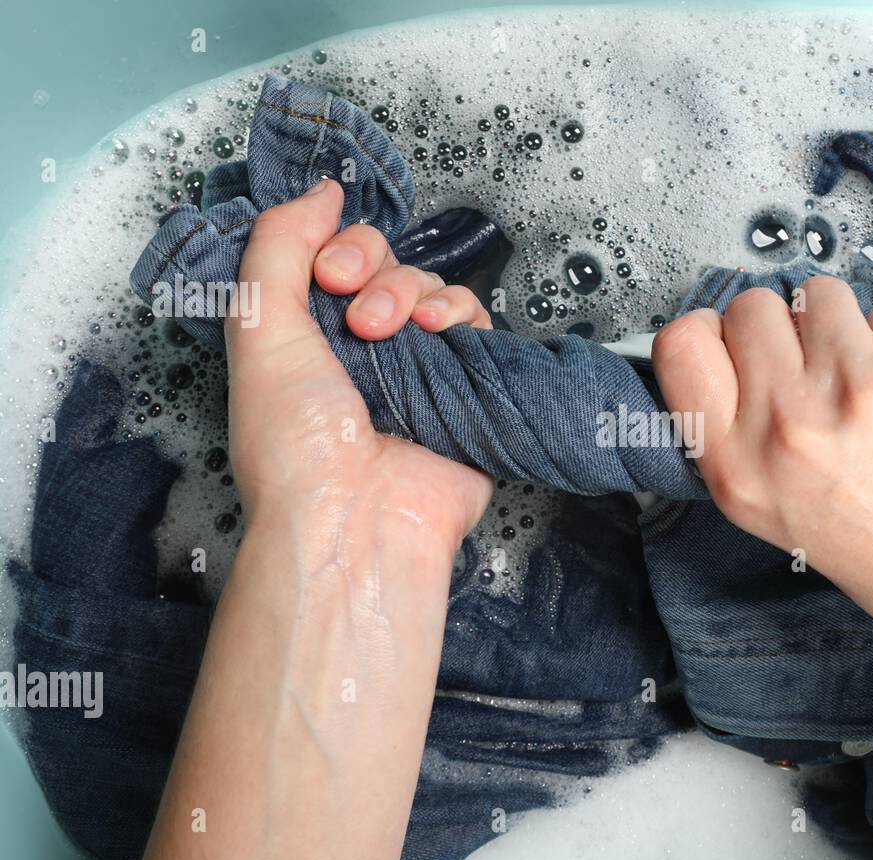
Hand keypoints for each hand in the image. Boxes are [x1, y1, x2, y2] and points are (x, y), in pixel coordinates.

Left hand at [230, 178, 491, 556]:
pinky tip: (435, 334)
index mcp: (308, 338)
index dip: (333, 248)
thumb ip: (276, 246)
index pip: (332, 257)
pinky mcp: (466, 388)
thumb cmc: (297, 444)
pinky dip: (457, 316)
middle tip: (357, 311)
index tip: (325, 274)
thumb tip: (321, 192)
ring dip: (410, 293)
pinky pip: (475, 325)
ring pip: (429, 288)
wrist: (357, 517)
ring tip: (393, 333)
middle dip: (371, 269)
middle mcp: (363, 351)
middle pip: (385, 263)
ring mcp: (417, 370)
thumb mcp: (258, 329)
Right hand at [652, 278, 872, 654]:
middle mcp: (786, 426)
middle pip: (750, 307)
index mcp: (739, 468)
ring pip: (820, 294)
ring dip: (844, 325)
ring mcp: (855, 389)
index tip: (740, 345)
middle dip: (783, 326)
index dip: (711, 332)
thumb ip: (745, 437)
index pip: (681, 345)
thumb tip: (734, 355)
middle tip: (819, 368)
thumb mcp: (778, 516)